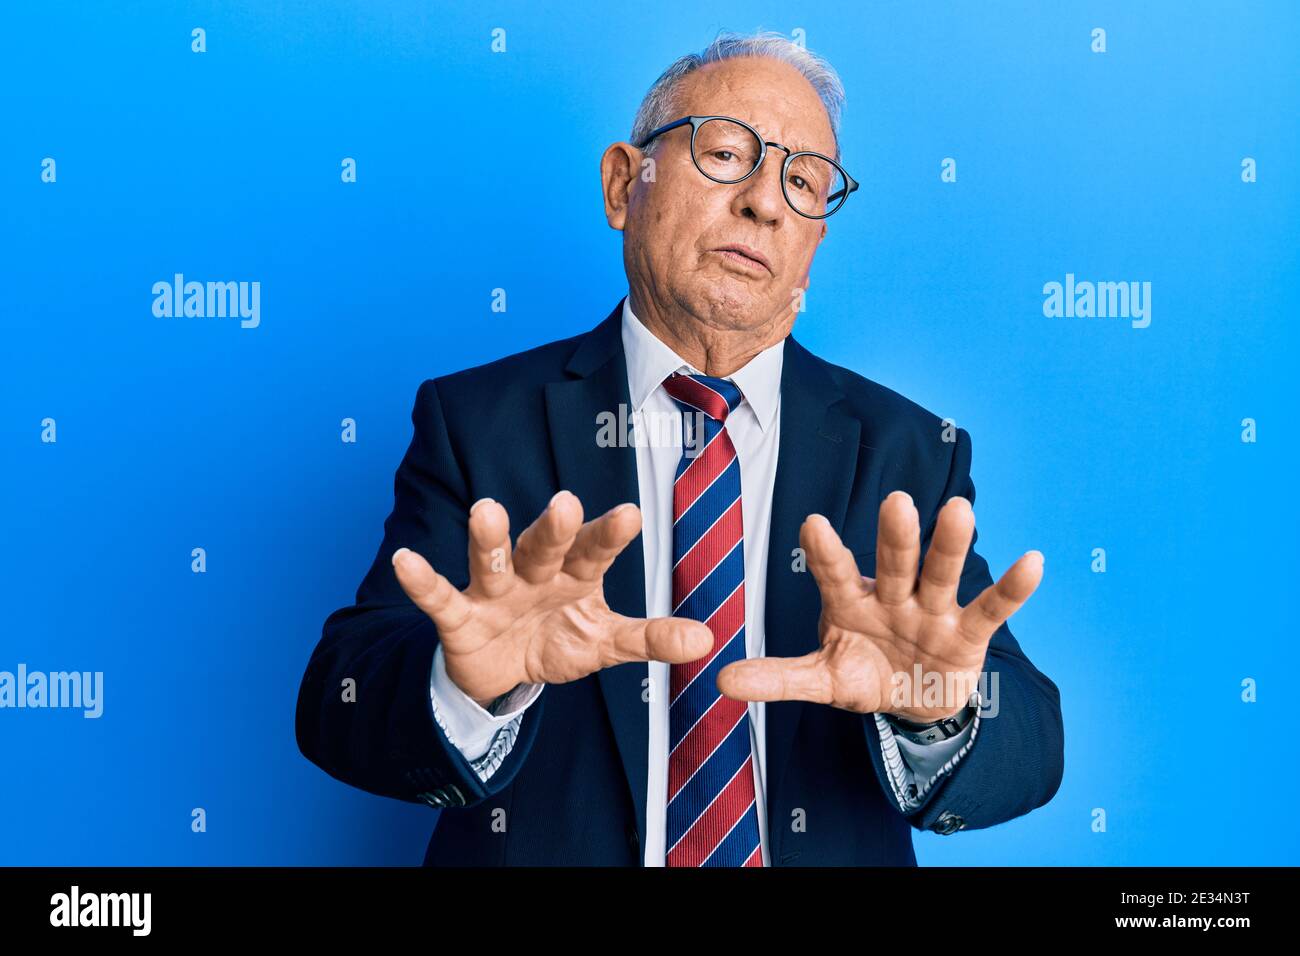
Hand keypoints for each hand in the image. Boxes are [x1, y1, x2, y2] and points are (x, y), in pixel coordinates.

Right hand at [391, 491, 713, 708]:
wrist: (501, 671)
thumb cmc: (557, 639)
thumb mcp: (604, 643)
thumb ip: (648, 638)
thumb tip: (706, 639)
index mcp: (574, 574)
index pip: (595, 550)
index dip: (610, 534)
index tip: (632, 514)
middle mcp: (534, 573)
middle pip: (544, 546)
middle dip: (554, 528)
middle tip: (565, 505)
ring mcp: (493, 591)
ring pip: (491, 560)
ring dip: (488, 538)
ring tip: (485, 509)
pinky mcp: (458, 616)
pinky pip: (438, 597)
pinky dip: (421, 580)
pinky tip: (407, 560)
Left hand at [716, 491, 1043, 721]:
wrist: (913, 700)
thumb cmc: (864, 673)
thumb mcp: (822, 679)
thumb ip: (778, 677)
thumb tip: (721, 681)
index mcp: (850, 602)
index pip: (835, 573)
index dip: (826, 551)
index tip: (813, 522)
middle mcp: (892, 595)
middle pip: (894, 561)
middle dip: (896, 535)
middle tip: (896, 500)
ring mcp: (933, 610)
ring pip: (941, 572)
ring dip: (950, 545)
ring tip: (959, 508)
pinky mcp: (968, 632)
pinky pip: (992, 609)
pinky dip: (1013, 589)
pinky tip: (1033, 561)